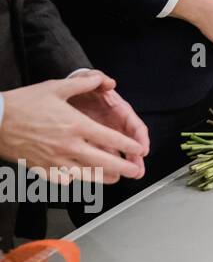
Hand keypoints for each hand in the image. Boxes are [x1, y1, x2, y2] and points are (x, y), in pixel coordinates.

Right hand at [0, 72, 146, 182]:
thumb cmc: (24, 103)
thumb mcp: (56, 87)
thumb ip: (83, 84)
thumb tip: (103, 79)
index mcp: (76, 126)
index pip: (110, 139)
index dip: (128, 145)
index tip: (139, 149)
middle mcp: (68, 146)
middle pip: (103, 162)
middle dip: (124, 168)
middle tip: (135, 171)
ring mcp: (55, 160)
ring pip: (86, 176)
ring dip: (104, 178)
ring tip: (116, 179)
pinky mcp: (41, 169)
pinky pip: (63, 181)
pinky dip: (75, 181)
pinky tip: (82, 179)